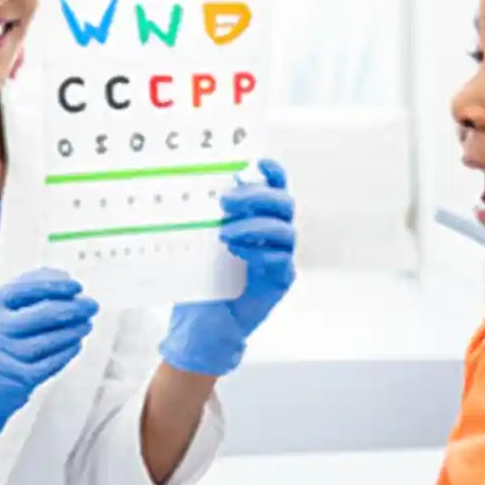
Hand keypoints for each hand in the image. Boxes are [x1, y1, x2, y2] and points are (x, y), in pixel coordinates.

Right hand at [0, 268, 98, 449]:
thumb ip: (23, 289)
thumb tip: (61, 276)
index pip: (26, 289)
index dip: (55, 286)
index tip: (76, 286)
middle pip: (44, 314)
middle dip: (75, 307)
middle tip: (91, 305)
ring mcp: (7, 356)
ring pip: (52, 339)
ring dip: (75, 329)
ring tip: (86, 323)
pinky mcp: (19, 379)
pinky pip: (52, 362)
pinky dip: (68, 351)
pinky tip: (75, 343)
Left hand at [159, 159, 295, 375]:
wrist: (201, 321)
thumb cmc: (201, 277)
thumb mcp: (200, 241)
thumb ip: (207, 215)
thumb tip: (201, 186)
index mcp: (259, 217)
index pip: (275, 188)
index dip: (273, 173)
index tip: (259, 163)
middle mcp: (274, 234)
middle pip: (283, 204)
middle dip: (256, 197)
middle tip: (225, 202)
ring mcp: (281, 257)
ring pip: (284, 231)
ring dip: (254, 227)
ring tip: (224, 234)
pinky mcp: (281, 280)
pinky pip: (281, 261)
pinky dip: (259, 253)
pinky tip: (236, 253)